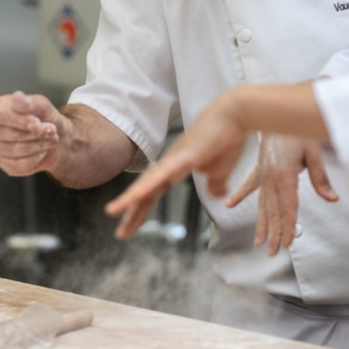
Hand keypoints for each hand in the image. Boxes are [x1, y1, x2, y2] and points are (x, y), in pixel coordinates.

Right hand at [0, 91, 61, 175]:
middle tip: (51, 130)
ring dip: (38, 145)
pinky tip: (41, 150)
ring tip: (50, 139)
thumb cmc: (45, 118)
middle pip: (9, 134)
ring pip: (14, 151)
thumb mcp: (42, 105)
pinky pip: (19, 164)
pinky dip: (36, 158)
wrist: (55, 136)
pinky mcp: (3, 162)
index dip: (21, 120)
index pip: (1, 114)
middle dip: (35, 133)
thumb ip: (30, 102)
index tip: (38, 122)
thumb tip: (18, 97)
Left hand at [105, 91, 247, 238]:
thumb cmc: (228, 140)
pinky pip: (163, 173)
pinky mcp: (185, 155)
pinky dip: (148, 185)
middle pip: (145, 191)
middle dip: (131, 212)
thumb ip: (215, 184)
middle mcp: (170, 163)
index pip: (152, 193)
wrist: (236, 114)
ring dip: (130, 198)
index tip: (128, 228)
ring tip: (113, 212)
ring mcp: (175, 158)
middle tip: (120, 234)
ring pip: (148, 183)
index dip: (140, 211)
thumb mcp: (220, 170)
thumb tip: (216, 194)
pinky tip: (136, 195)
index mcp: (175, 168)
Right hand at [227, 135, 337, 255]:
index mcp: (284, 175)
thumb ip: (320, 178)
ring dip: (261, 224)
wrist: (280, 111)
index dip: (287, 227)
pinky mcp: (259, 166)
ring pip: (262, 204)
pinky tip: (230, 204)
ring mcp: (262, 173)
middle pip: (273, 211)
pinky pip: (249, 184)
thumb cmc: (299, 130)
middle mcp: (270, 177)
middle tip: (272, 252)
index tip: (286, 243)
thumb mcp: (314, 152)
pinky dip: (239, 195)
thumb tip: (331, 198)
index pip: (287, 208)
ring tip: (258, 241)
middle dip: (273, 233)